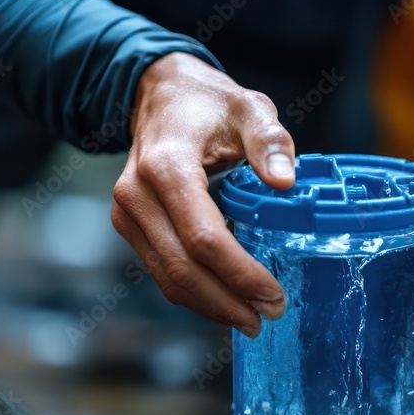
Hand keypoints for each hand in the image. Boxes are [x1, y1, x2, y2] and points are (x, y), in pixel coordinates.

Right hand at [111, 52, 295, 336]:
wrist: (161, 95)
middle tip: (268, 317)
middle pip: (182, 268)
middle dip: (227, 301)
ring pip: (168, 277)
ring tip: (250, 319)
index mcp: (166, 166)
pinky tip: (226, 302)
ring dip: (210, 306)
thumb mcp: (248, 107)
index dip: (240, 274)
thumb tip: (285, 182)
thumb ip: (270, 141)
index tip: (273, 294)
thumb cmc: (208, 103)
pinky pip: (161, 270)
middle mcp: (137, 194)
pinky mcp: (131, 226)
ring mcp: (128, 214)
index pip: (203, 237)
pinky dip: (194, 293)